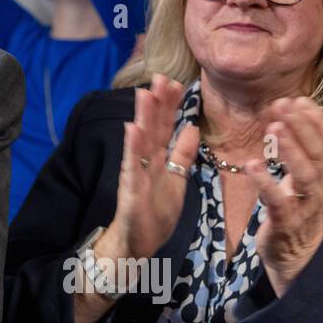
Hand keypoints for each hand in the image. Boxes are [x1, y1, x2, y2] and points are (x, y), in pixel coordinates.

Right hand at [102, 74, 200, 261]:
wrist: (138, 244)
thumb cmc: (154, 213)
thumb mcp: (177, 180)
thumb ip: (182, 154)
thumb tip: (191, 127)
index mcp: (158, 159)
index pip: (165, 127)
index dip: (171, 106)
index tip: (178, 83)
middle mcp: (145, 162)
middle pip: (152, 128)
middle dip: (157, 103)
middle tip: (161, 77)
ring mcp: (136, 174)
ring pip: (140, 141)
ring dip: (142, 117)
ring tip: (145, 94)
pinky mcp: (130, 190)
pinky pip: (132, 166)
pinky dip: (132, 148)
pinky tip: (132, 129)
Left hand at [247, 97, 322, 295]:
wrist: (297, 258)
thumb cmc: (296, 209)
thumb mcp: (302, 177)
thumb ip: (300, 148)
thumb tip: (290, 110)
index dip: (318, 120)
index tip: (299, 99)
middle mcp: (320, 188)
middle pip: (319, 154)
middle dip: (302, 126)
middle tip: (283, 104)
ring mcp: (305, 207)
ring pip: (306, 176)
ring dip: (291, 150)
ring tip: (275, 127)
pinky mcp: (285, 224)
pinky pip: (279, 202)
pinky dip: (266, 183)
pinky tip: (252, 165)